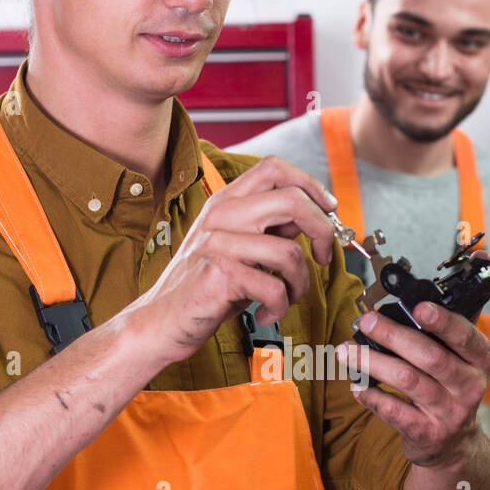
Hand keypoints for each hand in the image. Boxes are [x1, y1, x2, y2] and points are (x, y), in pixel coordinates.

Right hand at [126, 155, 337, 365]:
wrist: (161, 321)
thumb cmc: (205, 287)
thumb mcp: (238, 248)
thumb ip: (269, 229)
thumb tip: (314, 215)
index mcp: (226, 202)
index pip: (274, 167)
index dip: (311, 185)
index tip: (328, 210)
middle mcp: (221, 216)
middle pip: (292, 200)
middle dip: (323, 230)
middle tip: (322, 255)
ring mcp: (218, 243)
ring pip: (290, 253)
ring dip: (300, 284)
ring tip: (287, 297)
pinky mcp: (219, 274)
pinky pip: (274, 288)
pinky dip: (280, 307)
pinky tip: (267, 313)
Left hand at [335, 302, 489, 469]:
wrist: (454, 443)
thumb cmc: (450, 388)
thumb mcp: (462, 358)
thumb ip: (453, 322)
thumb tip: (453, 271)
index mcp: (479, 360)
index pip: (465, 336)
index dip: (443, 321)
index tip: (418, 308)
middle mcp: (468, 386)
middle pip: (430, 356)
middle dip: (394, 336)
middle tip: (367, 322)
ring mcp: (448, 412)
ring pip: (408, 381)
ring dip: (373, 362)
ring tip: (347, 350)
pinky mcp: (427, 433)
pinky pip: (393, 411)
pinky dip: (371, 396)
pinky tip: (356, 384)